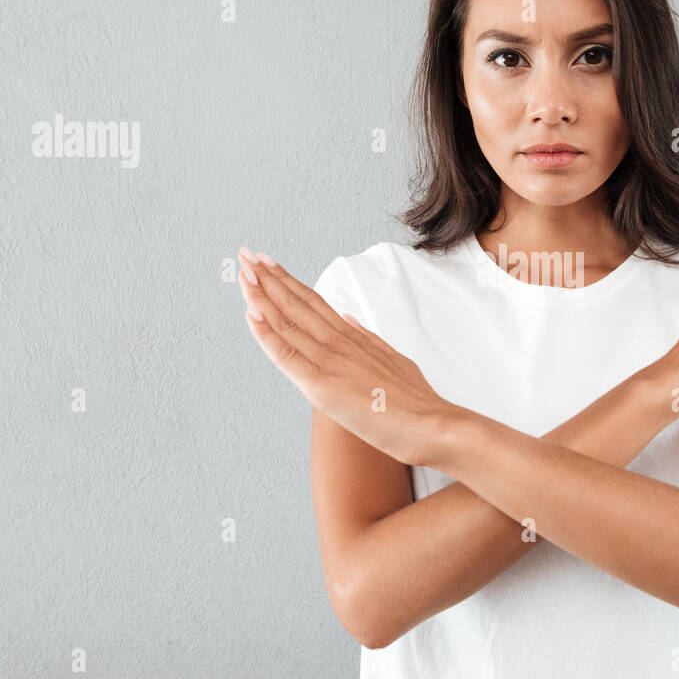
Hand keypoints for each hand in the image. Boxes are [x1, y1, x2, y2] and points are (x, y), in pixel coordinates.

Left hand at [236, 247, 457, 465]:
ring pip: (288, 322)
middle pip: (298, 304)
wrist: (435, 425)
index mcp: (355, 339)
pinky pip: (287, 355)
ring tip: (243, 270)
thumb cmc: (418, 403)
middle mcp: (341, 343)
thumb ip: (368, 340)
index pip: (314, 303)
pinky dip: (266, 333)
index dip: (289, 282)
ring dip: (262, 294)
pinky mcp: (322, 386)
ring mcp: (331, 362)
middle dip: (269, 277)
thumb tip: (348, 318)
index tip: (270, 264)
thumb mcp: (394, 360)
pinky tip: (250, 312)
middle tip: (247, 253)